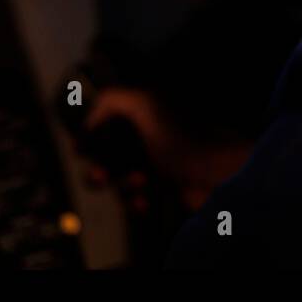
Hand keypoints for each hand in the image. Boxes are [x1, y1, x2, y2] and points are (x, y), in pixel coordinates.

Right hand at [83, 87, 252, 211]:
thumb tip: (91, 112)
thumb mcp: (147, 105)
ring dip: (121, 185)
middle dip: (100, 166)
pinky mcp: (165, 190)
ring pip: (120, 179)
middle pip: (110, 153)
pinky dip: (136, 202)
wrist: (222, 175)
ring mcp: (158, 164)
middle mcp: (151, 136)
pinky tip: (145, 201)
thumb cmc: (187, 138)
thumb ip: (114, 99)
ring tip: (139, 183)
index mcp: (147, 112)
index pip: (109, 119)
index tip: (79, 147)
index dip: (91, 133)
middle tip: (101, 176)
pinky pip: (137, 199)